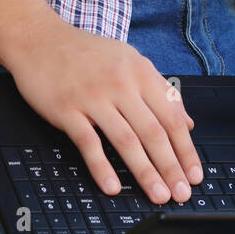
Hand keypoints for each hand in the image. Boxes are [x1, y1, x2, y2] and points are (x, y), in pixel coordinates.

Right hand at [4, 21, 202, 204]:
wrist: (39, 39)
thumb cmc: (86, 53)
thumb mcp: (129, 61)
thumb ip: (160, 89)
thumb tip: (187, 121)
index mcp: (139, 72)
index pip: (171, 116)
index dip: (186, 149)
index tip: (195, 173)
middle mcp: (121, 84)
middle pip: (153, 132)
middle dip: (171, 167)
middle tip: (181, 193)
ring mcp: (93, 97)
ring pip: (126, 140)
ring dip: (145, 172)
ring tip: (157, 194)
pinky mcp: (67, 109)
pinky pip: (88, 143)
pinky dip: (102, 167)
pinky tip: (113, 187)